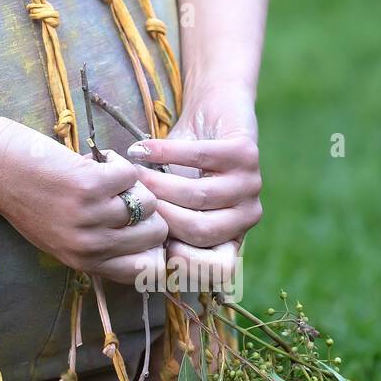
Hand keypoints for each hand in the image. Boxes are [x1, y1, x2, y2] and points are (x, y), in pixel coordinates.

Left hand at [0, 119, 167, 284]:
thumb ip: (96, 245)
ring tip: (106, 173)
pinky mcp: (91, 186)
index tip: (147, 225)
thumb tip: (149, 239)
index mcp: (84, 262)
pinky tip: (98, 158)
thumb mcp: (57, 236)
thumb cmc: (22, 196)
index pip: (146, 271)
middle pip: (156, 234)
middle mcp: (90, 246)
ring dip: (132, 183)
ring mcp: (91, 217)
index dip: (156, 246)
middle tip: (123, 193)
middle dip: (148, 209)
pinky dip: (119, 162)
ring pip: (149, 203)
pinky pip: (132, 176)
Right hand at [128, 84, 261, 249]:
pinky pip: (198, 158)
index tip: (143, 246)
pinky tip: (140, 151)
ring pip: (197, 197)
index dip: (179, 264)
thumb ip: (161, 225)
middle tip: (130, 203)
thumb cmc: (182, 166)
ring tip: (133, 175)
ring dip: (157, 184)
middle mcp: (247, 216)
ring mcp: (251, 185)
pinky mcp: (246, 152)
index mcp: (232, 236)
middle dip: (159, 218)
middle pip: (199, 232)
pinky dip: (163, 153)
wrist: (211, 111)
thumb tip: (129, 250)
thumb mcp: (170, 201)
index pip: (217, 269)